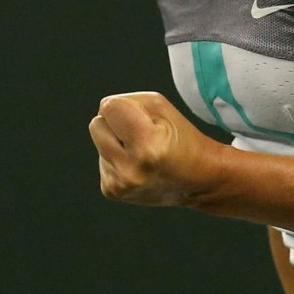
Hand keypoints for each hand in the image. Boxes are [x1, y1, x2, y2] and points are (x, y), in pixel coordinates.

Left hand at [89, 91, 222, 207]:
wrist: (198, 180)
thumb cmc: (182, 139)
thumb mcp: (162, 108)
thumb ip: (127, 102)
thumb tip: (103, 114)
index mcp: (146, 145)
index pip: (107, 107)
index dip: (124, 107)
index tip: (143, 119)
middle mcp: (130, 169)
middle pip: (95, 124)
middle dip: (115, 125)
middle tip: (142, 136)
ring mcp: (119, 184)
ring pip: (97, 142)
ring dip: (115, 142)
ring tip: (141, 152)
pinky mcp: (112, 191)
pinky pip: (101, 161)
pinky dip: (116, 160)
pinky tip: (137, 166)